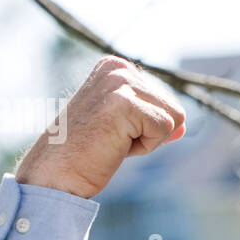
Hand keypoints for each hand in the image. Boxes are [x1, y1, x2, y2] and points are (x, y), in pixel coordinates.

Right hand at [14, 55, 186, 197]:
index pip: (166, 101)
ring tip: (113, 141)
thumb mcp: (127, 129)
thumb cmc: (87, 153)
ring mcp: (120, 83)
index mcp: (116, 66)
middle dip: (150, 134)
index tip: (113, 130)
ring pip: (173, 120)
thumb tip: (183, 126)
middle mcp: (119, 68)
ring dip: (148, 141)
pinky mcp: (124, 103)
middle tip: (112, 139)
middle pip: (175, 109)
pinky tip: (114, 145)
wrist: (56, 174)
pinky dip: (144, 147)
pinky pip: (164, 130)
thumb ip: (155, 121)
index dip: (146, 127)